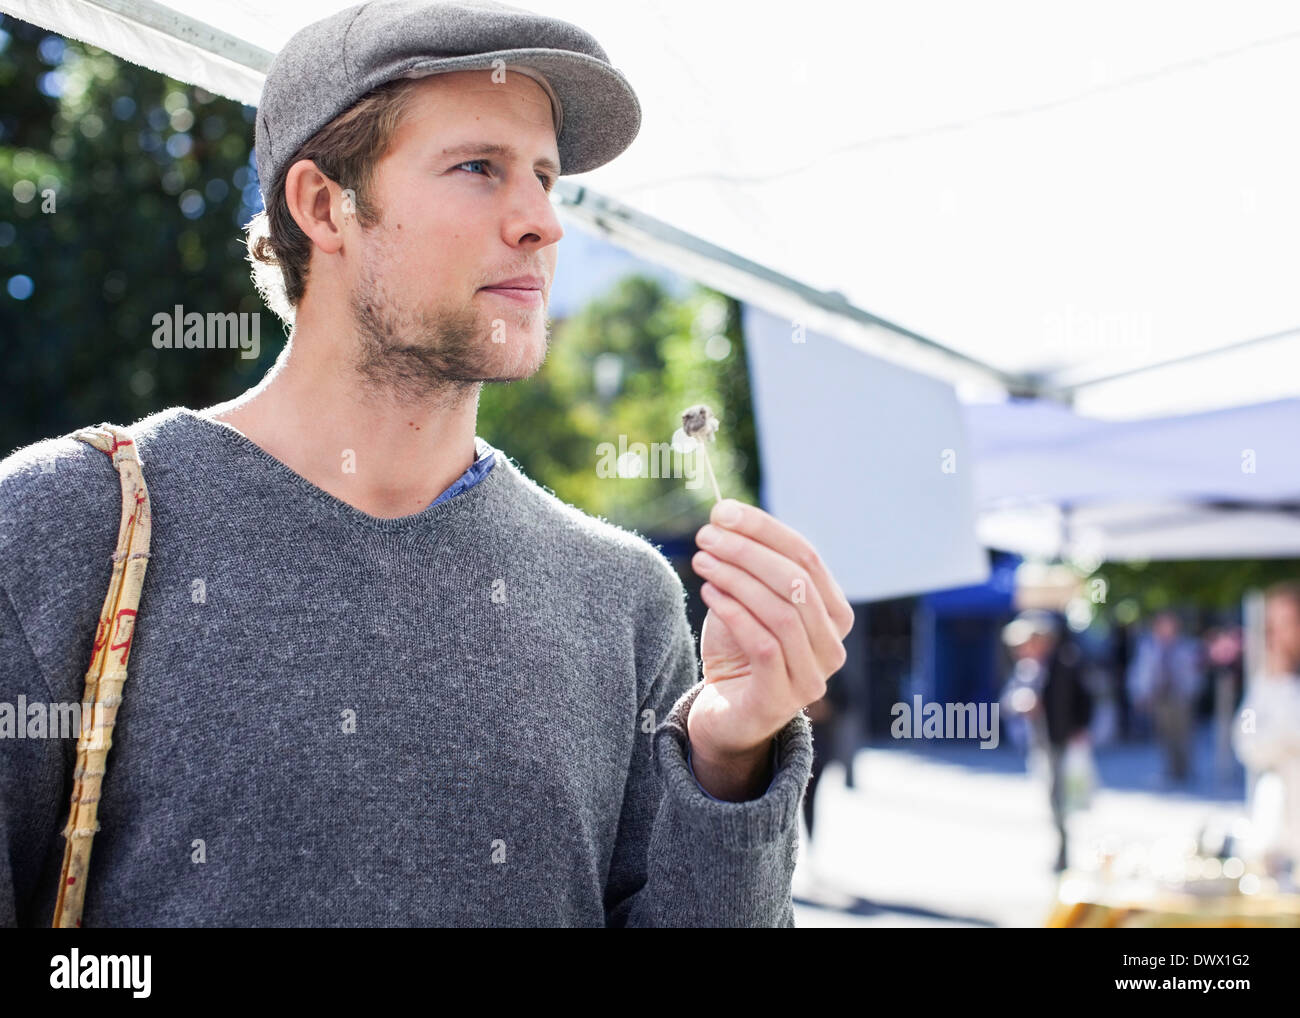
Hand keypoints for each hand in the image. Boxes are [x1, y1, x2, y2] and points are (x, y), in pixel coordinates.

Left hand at [686, 499, 853, 795]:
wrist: (724, 716)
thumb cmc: (739, 650)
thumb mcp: (749, 599)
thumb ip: (749, 563)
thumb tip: (725, 512)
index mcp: (834, 614)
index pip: (807, 557)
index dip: (765, 529)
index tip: (723, 511)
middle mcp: (833, 646)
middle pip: (796, 581)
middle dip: (747, 551)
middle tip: (705, 536)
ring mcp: (812, 676)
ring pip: (782, 611)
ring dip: (737, 578)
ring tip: (702, 560)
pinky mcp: (782, 698)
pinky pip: (763, 644)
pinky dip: (734, 611)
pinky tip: (709, 592)